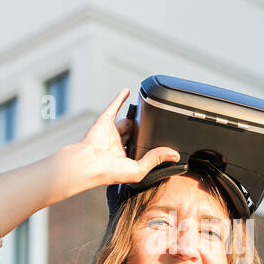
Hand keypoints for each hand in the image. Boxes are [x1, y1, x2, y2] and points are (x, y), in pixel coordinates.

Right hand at [65, 87, 179, 188]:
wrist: (89, 163)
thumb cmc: (108, 172)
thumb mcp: (138, 170)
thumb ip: (155, 160)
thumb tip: (173, 155)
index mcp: (124, 158)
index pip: (139, 149)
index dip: (148, 146)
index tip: (161, 143)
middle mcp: (117, 145)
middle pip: (134, 133)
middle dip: (143, 130)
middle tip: (155, 126)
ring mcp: (111, 132)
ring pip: (126, 121)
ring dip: (135, 116)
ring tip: (147, 109)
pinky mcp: (104, 122)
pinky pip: (113, 107)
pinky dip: (120, 98)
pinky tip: (128, 91)